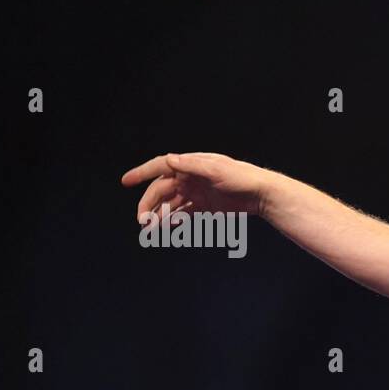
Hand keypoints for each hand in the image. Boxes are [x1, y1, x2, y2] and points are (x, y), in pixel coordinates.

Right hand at [121, 152, 270, 223]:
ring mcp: (197, 193)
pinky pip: (184, 213)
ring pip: (171, 204)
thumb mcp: (217, 170)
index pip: (160, 167)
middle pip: (162, 190)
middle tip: (141, 220)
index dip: (141, 173)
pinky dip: (174, 220)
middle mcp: (190, 178)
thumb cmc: (242, 178)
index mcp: (190, 166)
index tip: (126, 181)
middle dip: (149, 204)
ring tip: (150, 228)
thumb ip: (192, 166)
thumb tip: (169, 160)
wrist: (262, 194)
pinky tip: (168, 227)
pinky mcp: (205, 207)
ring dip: (159, 215)